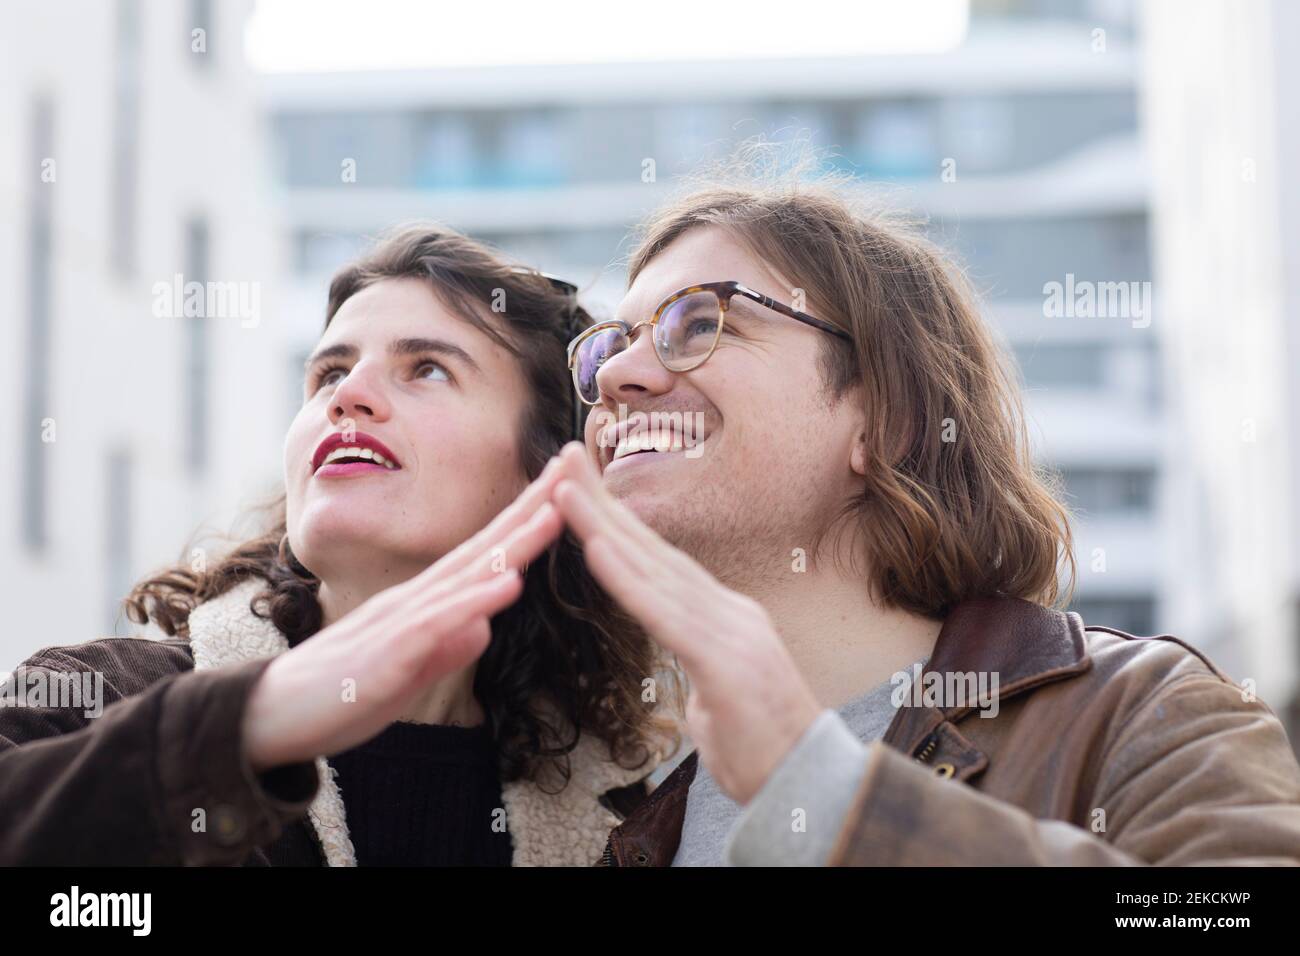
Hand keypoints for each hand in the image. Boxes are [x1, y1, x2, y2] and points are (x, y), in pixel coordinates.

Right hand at [242, 458, 565, 770]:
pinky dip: (474, 603)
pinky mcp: (388, 656)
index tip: (564, 489)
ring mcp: (401, 624)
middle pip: (484, 548)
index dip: (525, 519)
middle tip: (573, 468)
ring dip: (514, 544)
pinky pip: (437, 626)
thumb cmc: (337, 693)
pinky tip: (508, 585)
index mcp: (423, 604)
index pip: (484, 554)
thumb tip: (484, 625)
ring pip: (468, 576)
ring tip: (556, 512)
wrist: (267, 719)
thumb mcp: (405, 672)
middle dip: (531, 509)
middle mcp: (415, 601)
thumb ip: (444, 648)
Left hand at [548, 442, 820, 803]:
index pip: (660, 561)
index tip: (580, 487)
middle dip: (605, 501)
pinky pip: (666, 616)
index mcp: (723, 617)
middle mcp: (727, 611)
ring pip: (654, 570)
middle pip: (653, 549)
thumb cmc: (765, 751)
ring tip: (564, 489)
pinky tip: (597, 550)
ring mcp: (731, 632)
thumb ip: (704, 676)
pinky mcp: (726, 663)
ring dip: (604, 526)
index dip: (618, 521)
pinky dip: (628, 581)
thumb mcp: (722, 701)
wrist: (813, 789)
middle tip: (563, 455)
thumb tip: (693, 684)